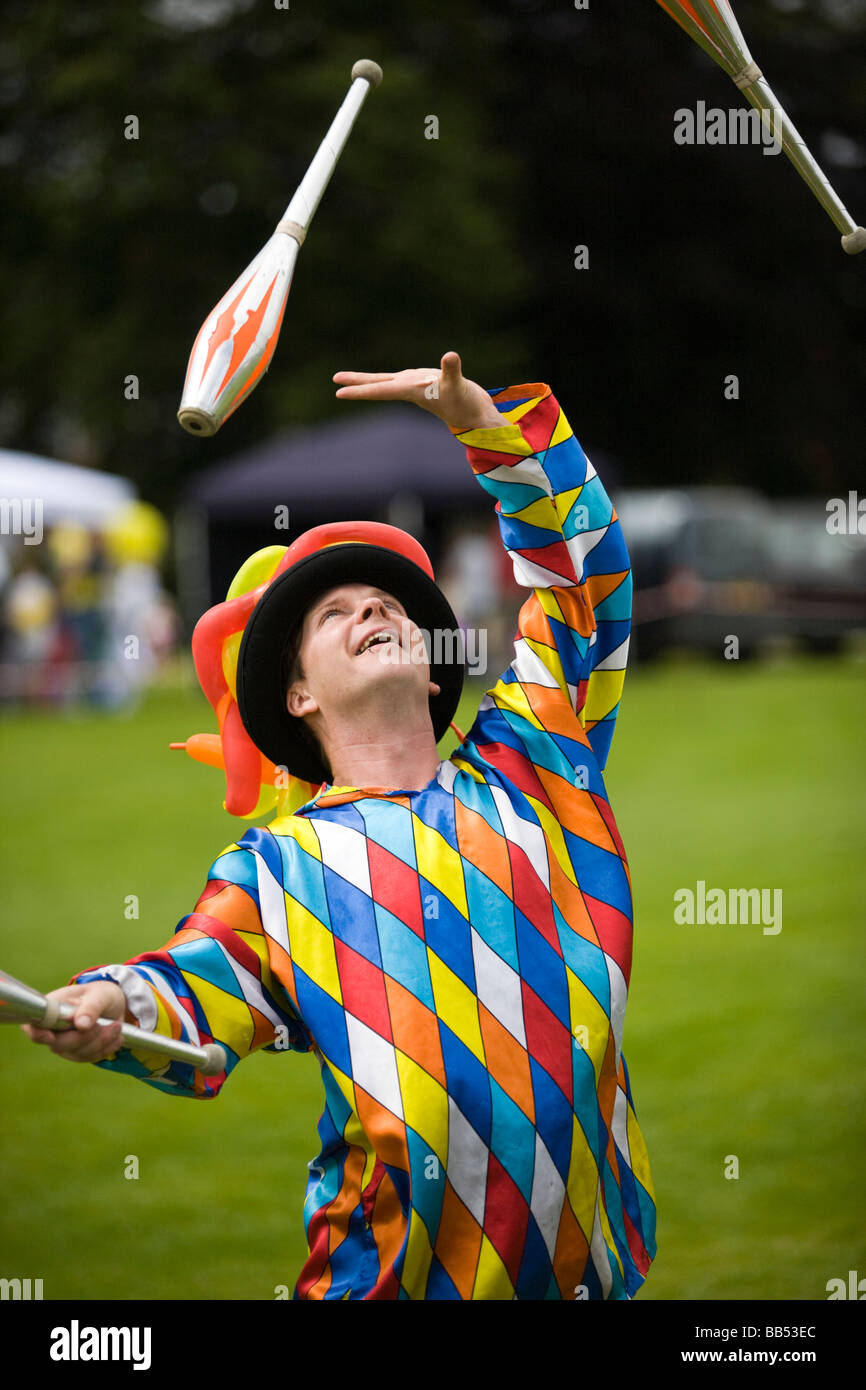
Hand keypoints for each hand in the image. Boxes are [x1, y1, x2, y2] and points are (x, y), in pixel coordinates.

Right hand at [21, 981, 126, 1063]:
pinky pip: (88, 1058)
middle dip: (85, 1037)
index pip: (33, 1025)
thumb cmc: (102, 994)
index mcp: (52, 1008)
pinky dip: (105, 1049)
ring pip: (77, 1054)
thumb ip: (91, 1007)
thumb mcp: (100, 994)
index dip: (38, 1033)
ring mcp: (63, 1042)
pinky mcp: (77, 1052)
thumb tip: (81, 1025)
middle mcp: (53, 1028)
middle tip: (105, 1024)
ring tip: (116, 1026)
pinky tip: (117, 1038)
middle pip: (59, 1044)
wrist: (114, 1004)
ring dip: (101, 1042)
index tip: (50, 1036)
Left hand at [333, 351, 503, 431]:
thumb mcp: (458, 385)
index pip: (380, 389)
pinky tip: (381, 378)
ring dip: (367, 381)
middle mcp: (409, 389)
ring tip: (346, 379)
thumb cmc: (465, 402)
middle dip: (356, 383)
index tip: (339, 391)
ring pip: (385, 382)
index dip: (359, 390)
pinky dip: (385, 378)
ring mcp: (415, 386)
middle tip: (335, 380)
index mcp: (411, 390)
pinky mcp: (423, 384)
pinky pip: (398, 379)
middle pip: (378, 385)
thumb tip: (450, 357)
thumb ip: (452, 371)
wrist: (475, 415)